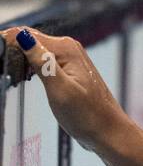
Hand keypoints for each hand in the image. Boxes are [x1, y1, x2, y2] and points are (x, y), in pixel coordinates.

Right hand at [1, 27, 131, 154]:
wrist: (108, 131)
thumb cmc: (87, 115)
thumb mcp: (59, 88)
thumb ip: (41, 62)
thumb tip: (22, 36)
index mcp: (65, 49)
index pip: (24, 34)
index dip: (5, 43)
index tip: (0, 63)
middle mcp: (68, 49)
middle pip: (28, 40)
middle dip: (10, 51)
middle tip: (4, 73)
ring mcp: (69, 60)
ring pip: (34, 50)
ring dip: (18, 59)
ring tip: (9, 76)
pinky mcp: (67, 71)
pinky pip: (42, 61)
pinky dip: (28, 66)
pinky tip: (22, 78)